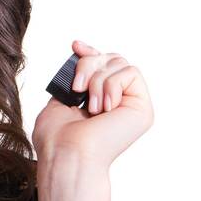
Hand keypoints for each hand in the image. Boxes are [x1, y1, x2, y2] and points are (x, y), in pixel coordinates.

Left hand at [32, 39, 153, 168]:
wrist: (66, 154)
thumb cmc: (57, 137)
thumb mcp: (60, 101)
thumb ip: (74, 80)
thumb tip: (80, 54)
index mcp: (101, 102)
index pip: (105, 65)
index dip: (92, 52)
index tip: (75, 46)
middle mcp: (120, 103)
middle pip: (112, 58)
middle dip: (89, 65)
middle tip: (77, 88)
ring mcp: (133, 105)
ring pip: (120, 63)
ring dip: (97, 80)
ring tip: (90, 107)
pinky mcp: (143, 108)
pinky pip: (130, 73)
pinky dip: (110, 86)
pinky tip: (104, 109)